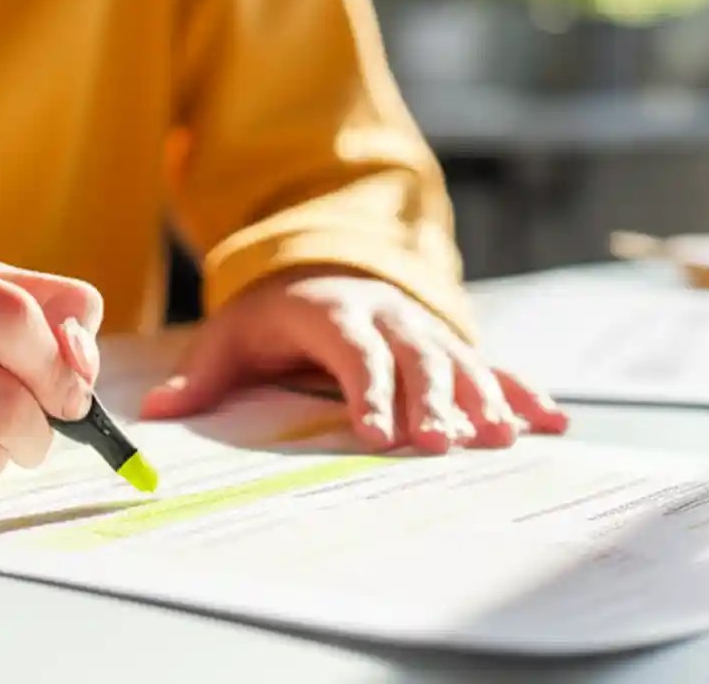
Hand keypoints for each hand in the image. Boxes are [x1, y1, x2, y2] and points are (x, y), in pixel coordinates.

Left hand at [141, 267, 566, 451]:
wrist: (321, 263)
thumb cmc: (274, 312)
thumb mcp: (233, 334)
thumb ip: (204, 378)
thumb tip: (155, 418)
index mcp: (334, 315)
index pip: (355, 357)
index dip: (369, 394)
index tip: (380, 436)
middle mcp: (388, 318)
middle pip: (419, 360)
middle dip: (435, 402)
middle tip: (446, 445)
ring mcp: (425, 328)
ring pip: (463, 361)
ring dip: (486, 399)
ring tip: (505, 438)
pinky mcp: (450, 342)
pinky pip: (493, 364)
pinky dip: (523, 390)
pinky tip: (553, 421)